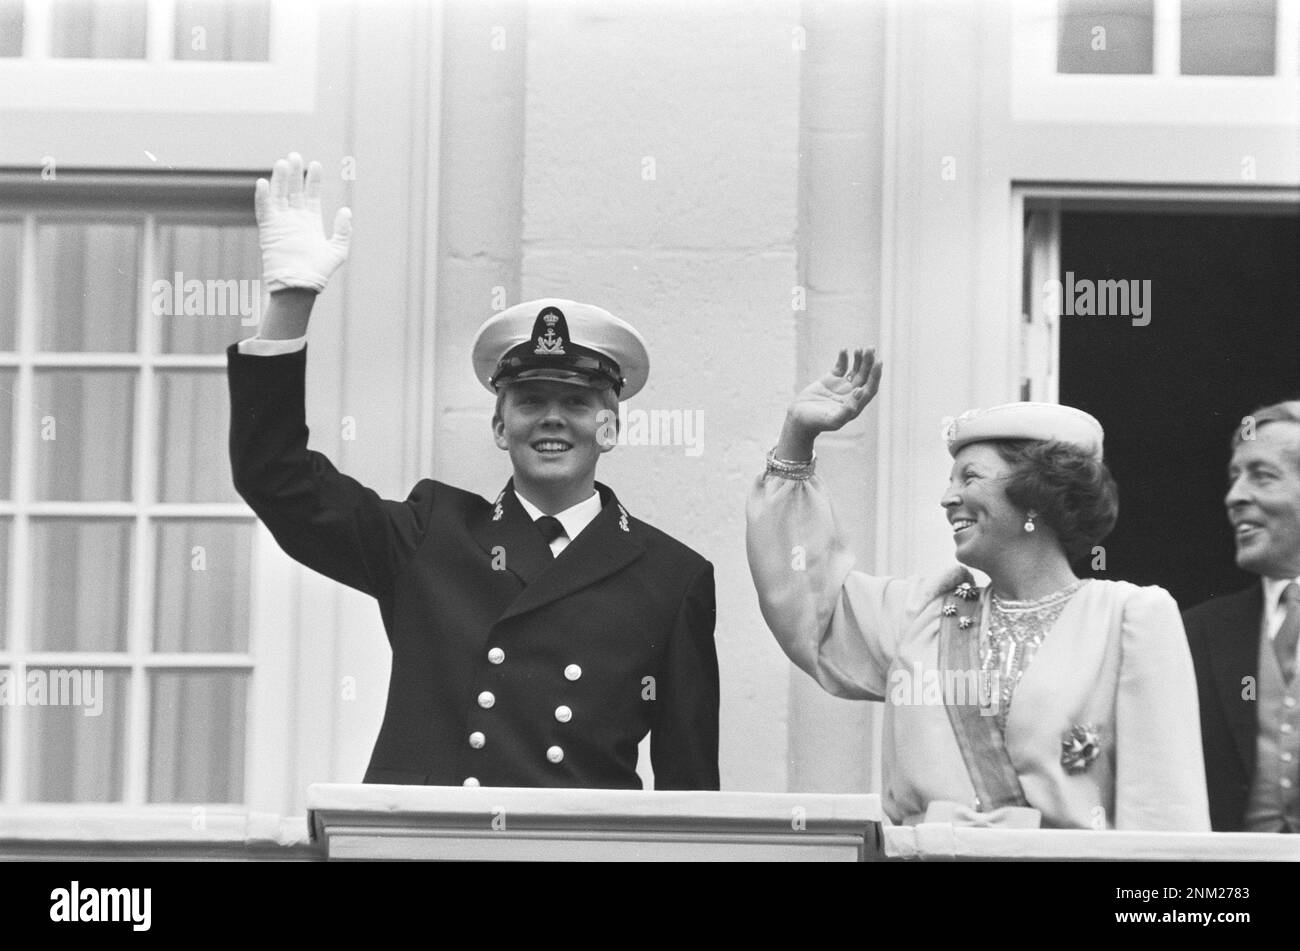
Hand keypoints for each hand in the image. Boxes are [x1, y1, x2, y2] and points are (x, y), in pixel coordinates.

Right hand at [255, 152, 351, 292]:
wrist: (300, 287)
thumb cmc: (319, 272)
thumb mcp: (338, 250)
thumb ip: (343, 230)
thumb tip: (346, 210)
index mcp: (310, 221)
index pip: (310, 195)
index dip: (313, 180)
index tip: (316, 164)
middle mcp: (294, 219)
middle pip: (293, 190)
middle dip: (295, 173)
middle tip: (295, 155)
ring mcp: (281, 223)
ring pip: (278, 195)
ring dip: (280, 179)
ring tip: (283, 163)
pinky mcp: (268, 230)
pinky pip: (264, 210)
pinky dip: (262, 197)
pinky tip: (263, 182)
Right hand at [786, 347, 881, 437]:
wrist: (799, 417)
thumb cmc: (816, 422)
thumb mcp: (831, 420)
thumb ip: (846, 411)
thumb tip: (860, 393)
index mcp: (856, 404)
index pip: (870, 387)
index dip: (876, 375)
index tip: (878, 362)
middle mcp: (852, 394)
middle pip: (865, 376)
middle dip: (869, 363)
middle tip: (870, 349)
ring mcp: (842, 385)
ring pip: (856, 369)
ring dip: (859, 358)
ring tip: (860, 348)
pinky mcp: (831, 379)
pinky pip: (841, 366)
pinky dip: (843, 358)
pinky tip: (843, 349)